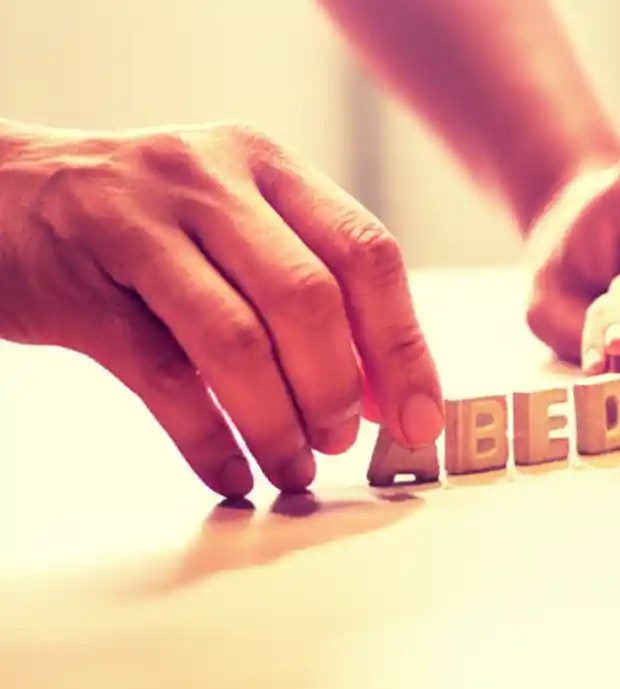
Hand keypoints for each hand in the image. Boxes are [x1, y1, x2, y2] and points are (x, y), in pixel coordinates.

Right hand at [0, 121, 442, 496]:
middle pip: (307, 297)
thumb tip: (390, 391)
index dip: (403, 346)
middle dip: (336, 386)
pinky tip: (230, 473)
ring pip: (235, 339)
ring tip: (293, 468)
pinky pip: (161, 376)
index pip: (366, 254)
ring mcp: (139, 224)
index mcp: (268, 166)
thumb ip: (312, 291)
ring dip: (276, 421)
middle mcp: (210, 180)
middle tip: (341, 442)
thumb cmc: (141, 223)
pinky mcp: (79, 284)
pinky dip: (206, 439)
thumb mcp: (234, 225)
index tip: (421, 419)